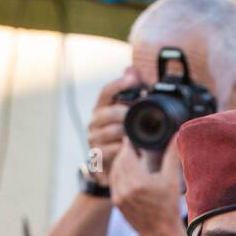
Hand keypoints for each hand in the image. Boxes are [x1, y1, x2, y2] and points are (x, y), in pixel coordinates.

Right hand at [86, 66, 140, 181]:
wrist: (113, 167)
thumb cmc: (123, 136)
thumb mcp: (128, 114)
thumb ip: (132, 93)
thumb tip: (132, 69)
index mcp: (102, 108)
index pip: (107, 91)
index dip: (119, 84)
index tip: (134, 79)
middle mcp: (94, 122)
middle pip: (108, 112)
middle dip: (125, 113)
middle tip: (141, 113)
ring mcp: (94, 139)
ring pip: (110, 131)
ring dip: (127, 132)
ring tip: (141, 132)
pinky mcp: (97, 156)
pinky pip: (110, 150)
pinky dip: (123, 149)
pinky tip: (133, 148)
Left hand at [109, 136, 182, 235]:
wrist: (160, 234)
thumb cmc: (168, 208)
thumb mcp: (172, 180)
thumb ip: (172, 155)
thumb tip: (175, 135)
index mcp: (138, 181)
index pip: (126, 153)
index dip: (129, 143)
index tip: (132, 136)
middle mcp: (124, 189)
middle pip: (119, 161)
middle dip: (125, 152)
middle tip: (133, 145)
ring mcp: (118, 197)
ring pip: (114, 171)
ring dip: (121, 162)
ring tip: (131, 158)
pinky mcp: (116, 203)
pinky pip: (113, 182)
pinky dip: (119, 174)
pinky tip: (128, 172)